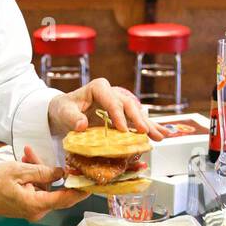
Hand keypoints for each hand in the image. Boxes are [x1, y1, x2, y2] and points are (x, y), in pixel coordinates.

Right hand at [0, 157, 82, 220]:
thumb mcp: (19, 171)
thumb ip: (42, 171)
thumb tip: (61, 172)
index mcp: (36, 204)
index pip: (66, 198)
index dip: (81, 189)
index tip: (93, 181)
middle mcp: (37, 210)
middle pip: (57, 191)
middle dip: (57, 172)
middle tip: (64, 158)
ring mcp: (31, 209)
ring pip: (45, 187)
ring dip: (40, 170)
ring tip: (28, 154)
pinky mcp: (26, 205)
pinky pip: (36, 189)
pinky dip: (33, 176)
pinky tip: (26, 161)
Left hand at [48, 78, 166, 141]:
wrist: (65, 111)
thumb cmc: (64, 109)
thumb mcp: (64, 112)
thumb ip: (72, 118)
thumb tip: (81, 125)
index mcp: (99, 88)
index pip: (111, 100)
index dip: (118, 115)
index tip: (123, 130)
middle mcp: (112, 93)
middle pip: (128, 105)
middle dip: (138, 119)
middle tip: (144, 132)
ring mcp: (119, 103)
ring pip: (137, 112)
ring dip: (149, 125)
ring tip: (160, 136)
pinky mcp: (122, 114)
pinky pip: (137, 120)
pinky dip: (149, 127)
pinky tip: (161, 134)